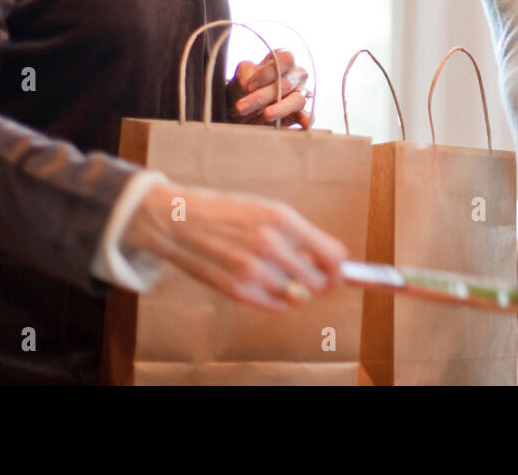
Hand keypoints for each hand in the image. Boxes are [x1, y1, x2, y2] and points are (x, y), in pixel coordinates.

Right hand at [122, 182, 346, 309]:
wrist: (178, 220)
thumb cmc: (225, 212)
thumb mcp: (266, 210)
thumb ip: (297, 235)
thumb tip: (327, 260)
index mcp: (282, 219)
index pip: (331, 254)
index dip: (339, 268)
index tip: (338, 272)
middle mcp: (270, 245)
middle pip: (318, 281)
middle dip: (318, 281)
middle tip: (308, 274)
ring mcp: (253, 270)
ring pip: (297, 296)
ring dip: (294, 289)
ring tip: (278, 274)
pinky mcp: (237, 290)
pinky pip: (275, 306)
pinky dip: (277, 300)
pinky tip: (266, 284)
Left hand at [226, 50, 310, 127]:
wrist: (240, 111)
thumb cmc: (243, 88)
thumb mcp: (240, 76)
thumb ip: (245, 73)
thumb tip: (249, 83)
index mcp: (283, 60)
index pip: (285, 59)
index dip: (268, 72)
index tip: (248, 86)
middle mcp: (296, 76)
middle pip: (287, 83)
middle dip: (262, 96)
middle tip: (241, 107)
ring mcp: (300, 94)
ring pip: (297, 100)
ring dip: (281, 108)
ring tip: (267, 115)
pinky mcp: (299, 114)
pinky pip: (307, 116)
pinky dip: (306, 119)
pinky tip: (303, 124)